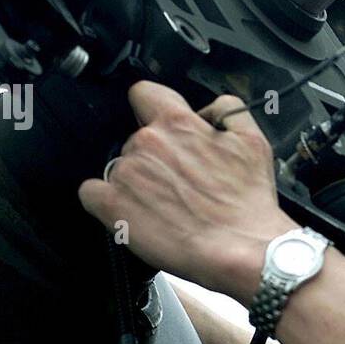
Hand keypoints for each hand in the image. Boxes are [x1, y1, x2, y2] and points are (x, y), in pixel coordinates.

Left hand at [78, 81, 298, 300]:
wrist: (245, 249)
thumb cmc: (250, 204)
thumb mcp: (253, 142)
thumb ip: (227, 112)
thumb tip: (209, 111)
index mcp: (178, 124)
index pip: (144, 93)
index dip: (151, 110)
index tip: (159, 126)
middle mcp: (148, 142)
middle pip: (136, 139)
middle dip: (154, 156)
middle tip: (178, 183)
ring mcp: (127, 174)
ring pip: (118, 167)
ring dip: (137, 181)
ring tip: (166, 205)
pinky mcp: (113, 207)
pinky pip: (91, 194)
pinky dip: (106, 202)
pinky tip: (132, 213)